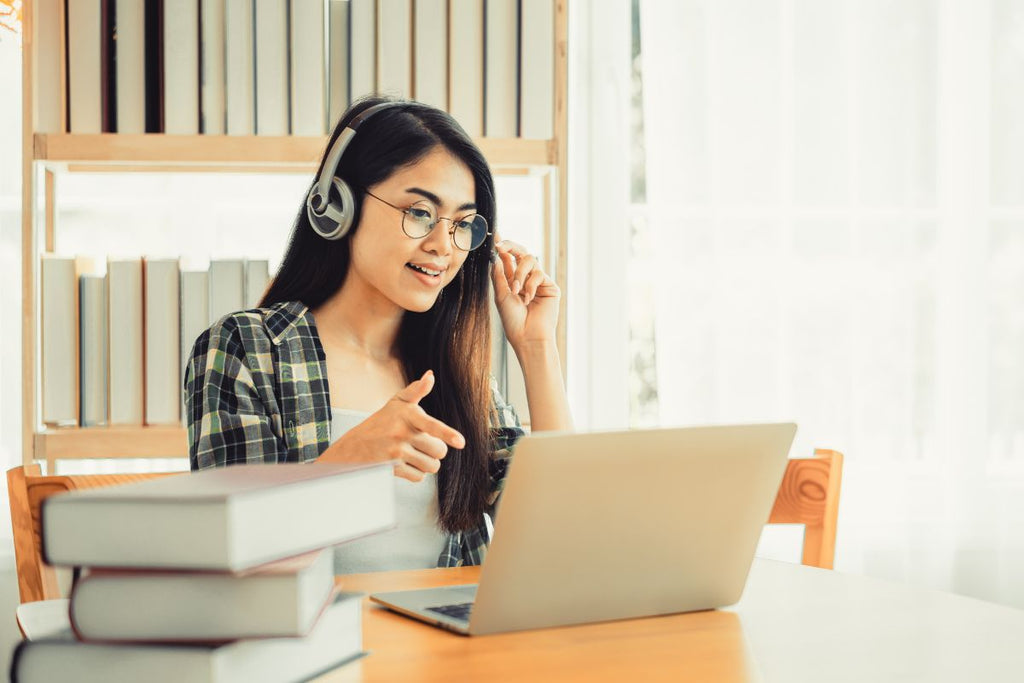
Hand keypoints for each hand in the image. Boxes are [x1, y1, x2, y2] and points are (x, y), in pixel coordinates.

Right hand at [318, 370, 464, 481]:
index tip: (460, 442)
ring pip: (432, 466)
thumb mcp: (396, 403)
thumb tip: (430, 376)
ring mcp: (396, 451)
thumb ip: (416, 390)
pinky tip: (405, 463)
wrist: (354, 446)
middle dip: (435, 450)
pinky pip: (419, 477)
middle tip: (421, 443)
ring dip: (426, 463)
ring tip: (413, 453)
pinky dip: (416, 473)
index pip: (431, 425)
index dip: (447, 434)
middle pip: (439, 451)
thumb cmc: (380, 423)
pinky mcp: (393, 468)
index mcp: (407, 414)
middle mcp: (401, 433)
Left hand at [491, 239, 559, 350]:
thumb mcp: (501, 296)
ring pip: (529, 260)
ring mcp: (539, 282)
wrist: (528, 336)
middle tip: (501, 245)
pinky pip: (539, 274)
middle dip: (511, 246)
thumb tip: (497, 256)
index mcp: (512, 281)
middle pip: (521, 253)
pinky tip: (528, 299)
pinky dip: (531, 285)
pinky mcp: (550, 287)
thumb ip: (499, 275)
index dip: (503, 247)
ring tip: (516, 290)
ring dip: (519, 274)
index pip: (508, 259)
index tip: (496, 236)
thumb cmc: (513, 320)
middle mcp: (526, 279)